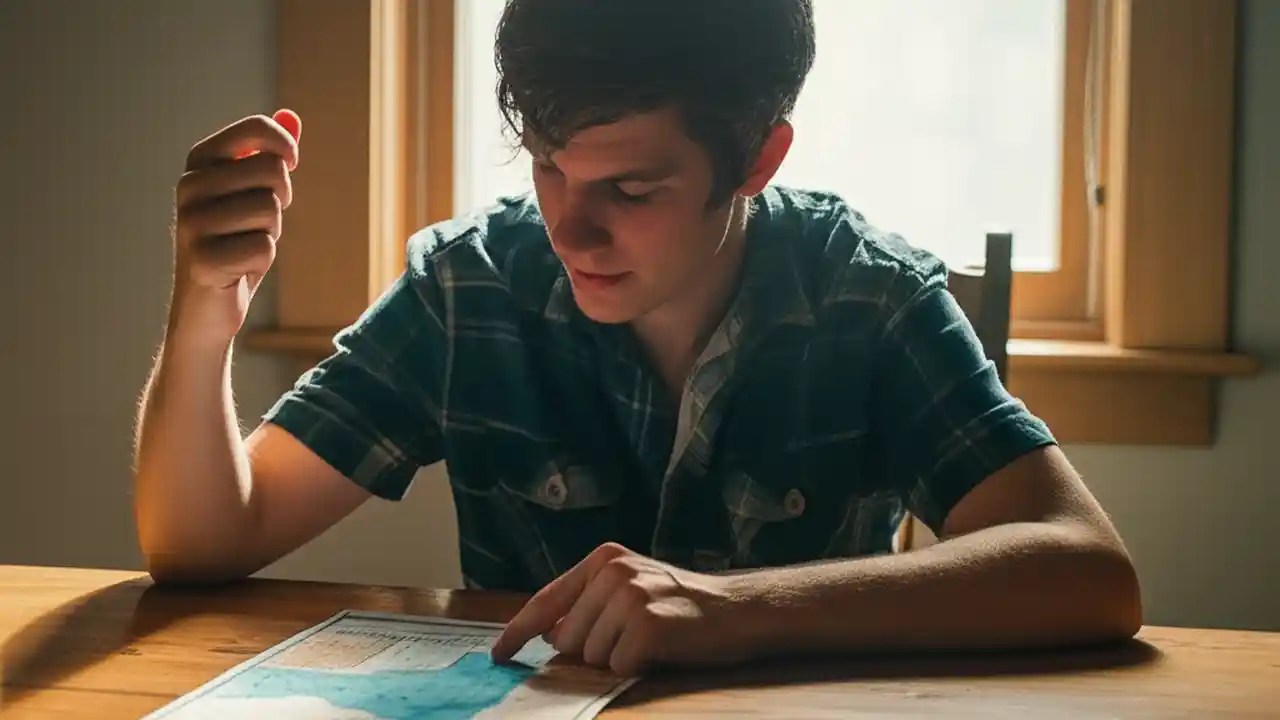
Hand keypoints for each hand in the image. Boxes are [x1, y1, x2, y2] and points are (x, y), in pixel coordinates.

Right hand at [170, 109, 301, 344]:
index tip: (291, 165)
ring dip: (270, 233)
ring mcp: (191, 224)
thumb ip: (269, 154)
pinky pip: (263, 247)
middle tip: (259, 222)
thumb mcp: (253, 194)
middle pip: (272, 171)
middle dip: (280, 200)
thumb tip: (292, 116)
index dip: (285, 148)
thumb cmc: (235, 242)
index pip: (256, 129)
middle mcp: (189, 187)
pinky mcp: (203, 260)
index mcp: (199, 162)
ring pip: (270, 210)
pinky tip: (238, 269)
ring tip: (244, 244)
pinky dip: (262, 261)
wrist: (207, 304)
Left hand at [491, 543, 757, 675]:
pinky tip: (661, 650)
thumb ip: (588, 605)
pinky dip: (637, 668)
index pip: (546, 601)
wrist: (738, 610)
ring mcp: (629, 596)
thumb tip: (548, 636)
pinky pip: (618, 667)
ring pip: (591, 656)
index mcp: (603, 560)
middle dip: (592, 651)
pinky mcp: (646, 624)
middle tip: (633, 639)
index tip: (498, 654)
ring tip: (651, 641)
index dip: (517, 631)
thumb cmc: (683, 605)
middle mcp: (612, 572)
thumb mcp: (631, 589)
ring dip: (617, 659)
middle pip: (567, 639)